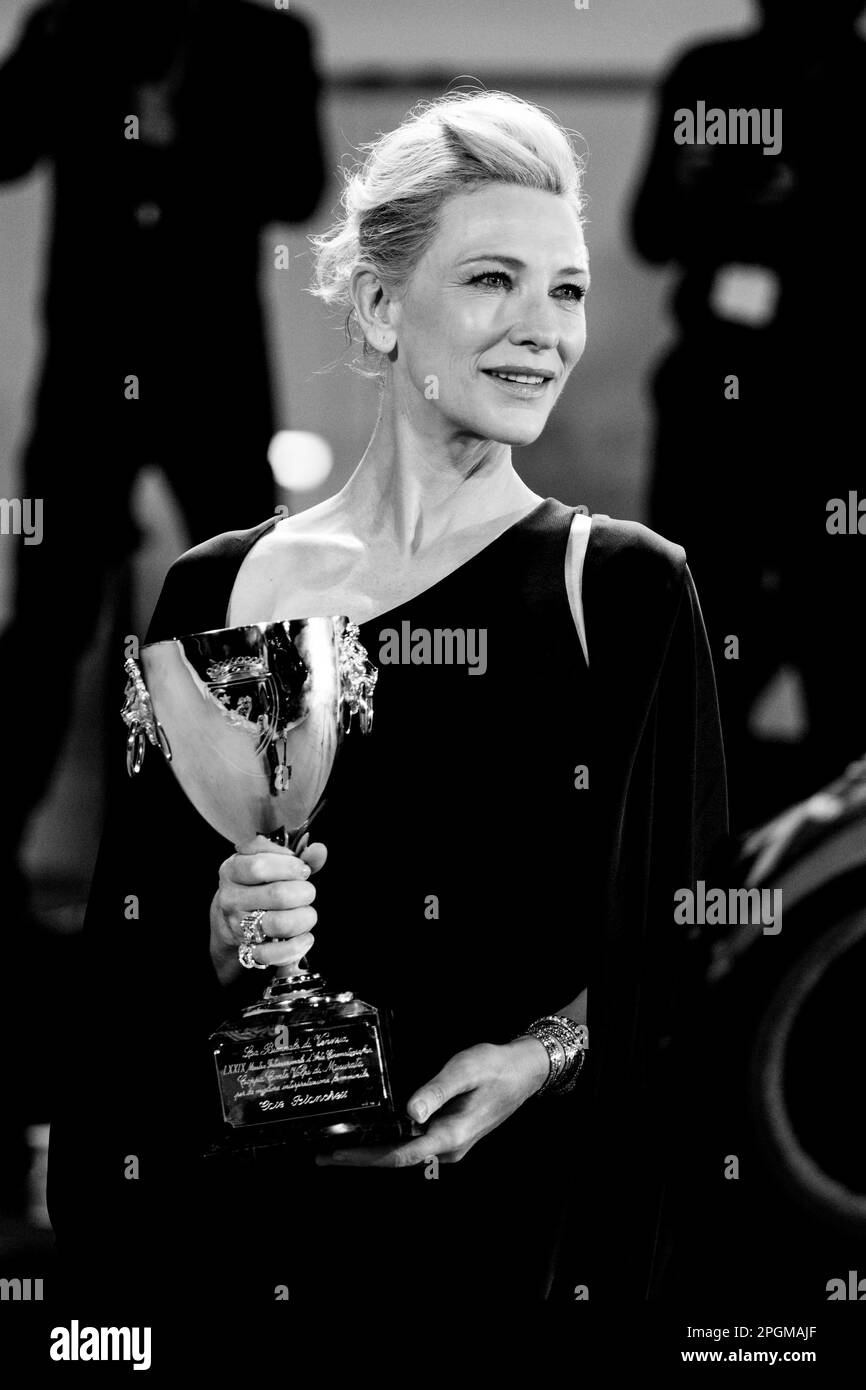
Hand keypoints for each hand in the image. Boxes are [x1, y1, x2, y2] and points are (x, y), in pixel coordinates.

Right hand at [210, 832, 326, 985]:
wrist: (231, 916)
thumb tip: (319, 850)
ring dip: (304, 917)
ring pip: (279, 923)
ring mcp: (238, 925)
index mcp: (232, 869)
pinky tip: (306, 937)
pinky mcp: (248, 949)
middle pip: (277, 894)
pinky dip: (297, 946)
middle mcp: (231, 898)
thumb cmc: (257, 883)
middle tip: (307, 891)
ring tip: (307, 913)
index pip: (259, 866)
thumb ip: (298, 854)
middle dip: (304, 892)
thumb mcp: (270, 862)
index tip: (302, 869)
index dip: (289, 866)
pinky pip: (274, 954)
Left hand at [315, 1038, 549, 1167]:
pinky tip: (375, 1132)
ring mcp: (450, 1144)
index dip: (365, 1157)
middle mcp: (448, 1147)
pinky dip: (390, 1140)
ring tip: (341, 1144)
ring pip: (404, 1153)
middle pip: (397, 1159)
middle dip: (361, 1157)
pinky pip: (414, 1143)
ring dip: (374, 1150)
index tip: (337, 1154)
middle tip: (324, 1153)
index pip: (400, 1155)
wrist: (523, 1072)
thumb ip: (436, 1091)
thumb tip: (409, 1112)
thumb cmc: (494, 1067)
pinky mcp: (449, 1135)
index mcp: (451, 1136)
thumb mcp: (464, 1071)